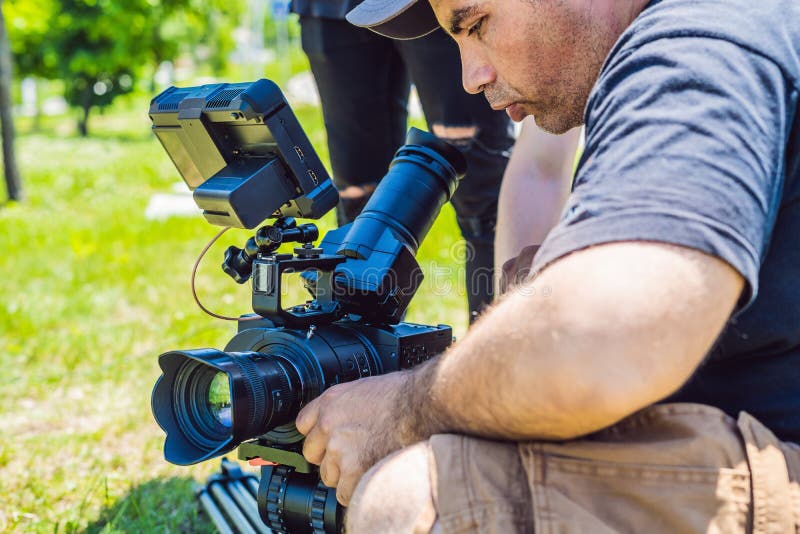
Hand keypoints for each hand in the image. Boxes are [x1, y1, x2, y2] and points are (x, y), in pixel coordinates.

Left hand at [295, 372, 416, 505]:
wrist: (422, 404)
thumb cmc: (404, 394)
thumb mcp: (366, 388)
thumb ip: (348, 405)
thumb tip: (348, 417)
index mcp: (330, 402)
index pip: (304, 424)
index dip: (319, 435)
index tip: (328, 441)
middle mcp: (329, 425)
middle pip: (313, 454)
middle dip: (331, 458)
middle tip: (354, 455)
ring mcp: (339, 449)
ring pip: (329, 476)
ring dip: (345, 476)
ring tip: (369, 465)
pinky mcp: (354, 469)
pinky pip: (345, 493)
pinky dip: (357, 490)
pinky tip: (372, 476)